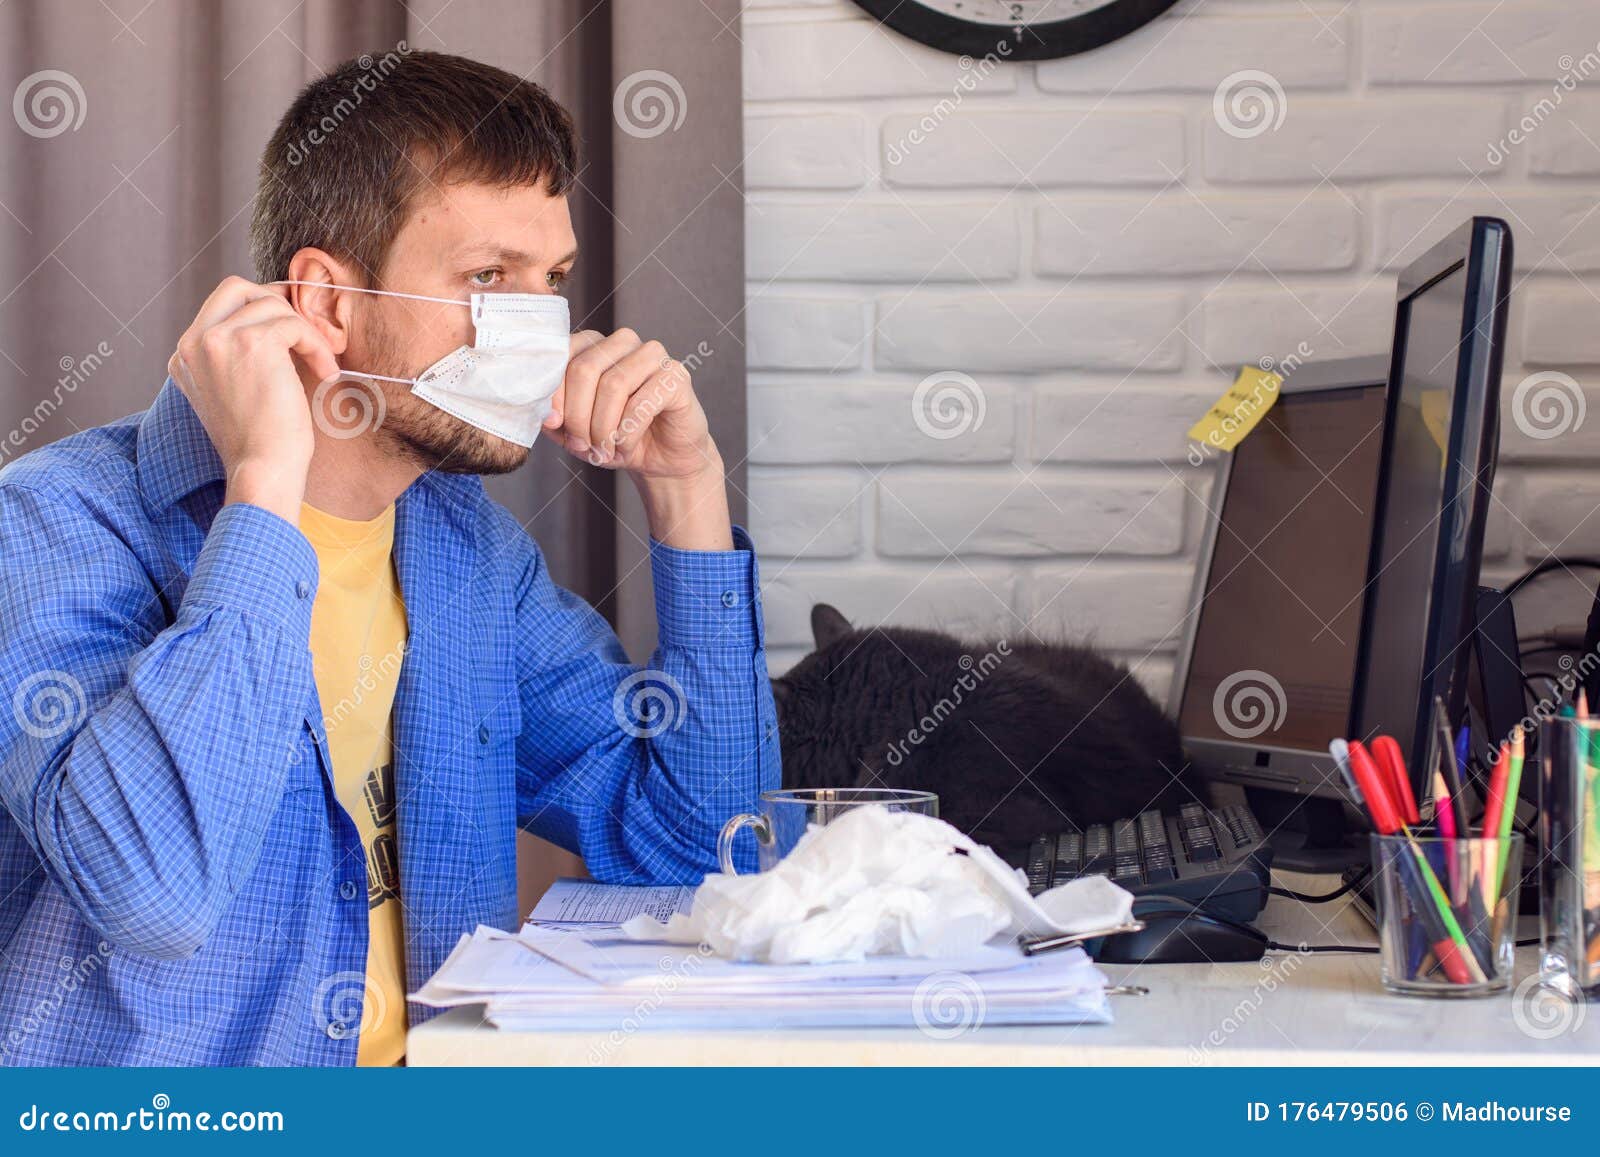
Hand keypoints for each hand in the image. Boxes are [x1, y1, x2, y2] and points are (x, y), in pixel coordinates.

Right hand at [168, 277, 339, 522]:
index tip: (292, 332)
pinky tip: (326, 373)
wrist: (263, 471)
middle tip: (306, 332)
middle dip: (277, 303)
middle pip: (237, 287)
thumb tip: (272, 320)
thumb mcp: (235, 392)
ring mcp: (217, 339)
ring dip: (305, 331)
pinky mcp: (251, 343)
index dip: (261, 312)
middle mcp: (193, 343)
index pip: (221, 307)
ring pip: (271, 304)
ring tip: (321, 365)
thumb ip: (237, 356)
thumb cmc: (260, 442)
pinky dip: (317, 345)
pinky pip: (295, 324)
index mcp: (185, 356)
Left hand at [545, 328, 731, 550]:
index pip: (561, 356)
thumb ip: (554, 418)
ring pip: (613, 384)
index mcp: (593, 345)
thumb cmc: (616, 440)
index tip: (554, 426)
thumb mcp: (574, 432)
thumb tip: (547, 416)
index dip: (553, 394)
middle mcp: (623, 342)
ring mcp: (653, 355)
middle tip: (583, 446)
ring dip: (603, 428)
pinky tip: (625, 447)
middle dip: (578, 416)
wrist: (662, 460)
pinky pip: (642, 402)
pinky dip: (627, 434)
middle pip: (584, 368)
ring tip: (605, 451)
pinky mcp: (676, 375)